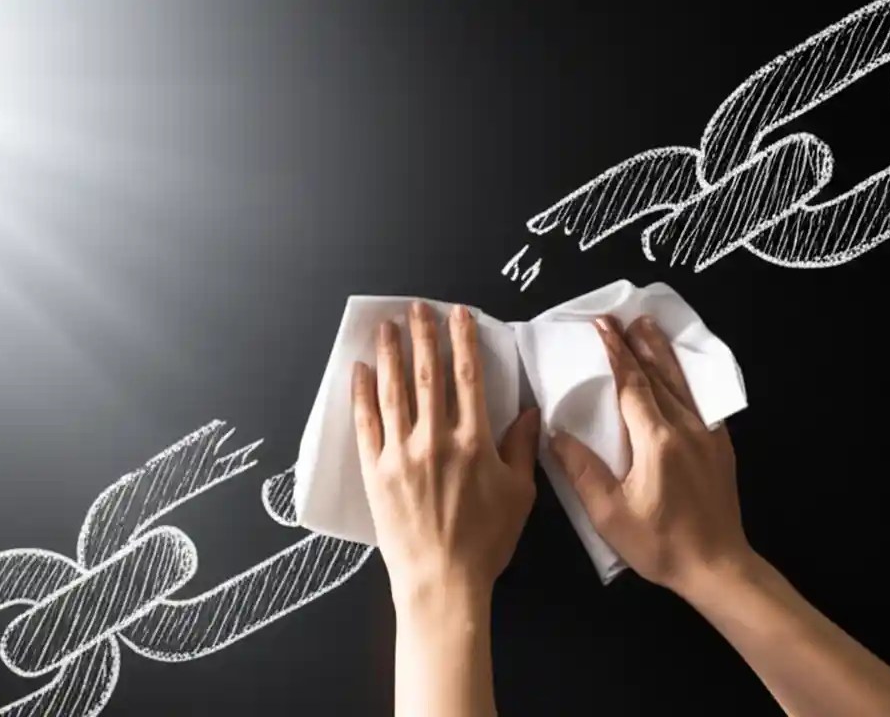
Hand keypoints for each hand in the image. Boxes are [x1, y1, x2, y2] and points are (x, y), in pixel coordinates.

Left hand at [352, 301, 540, 604]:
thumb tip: (529, 411)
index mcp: (474, 441)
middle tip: (417, 307)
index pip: (468, 377)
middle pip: (428, 375)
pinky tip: (360, 372)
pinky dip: (362, 395)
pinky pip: (366, 424)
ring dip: (390, 355)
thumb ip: (521, 448)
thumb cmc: (486, 542)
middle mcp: (435, 440)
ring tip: (386, 327)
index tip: (458, 314)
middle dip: (423, 335)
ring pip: (394, 392)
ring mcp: (400, 454)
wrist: (442, 581)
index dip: (463, 340)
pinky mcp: (375, 472)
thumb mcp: (520, 494)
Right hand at [548, 314, 748, 595]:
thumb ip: (582, 471)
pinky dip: (686, 380)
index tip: (602, 326)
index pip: (631, 385)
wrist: (718, 567)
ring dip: (663, 354)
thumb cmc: (660, 544)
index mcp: (656, 440)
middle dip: (638, 344)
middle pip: (659, 375)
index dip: (615, 353)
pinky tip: (681, 376)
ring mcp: (708, 437)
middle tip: (624, 317)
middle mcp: (686, 429)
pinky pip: (701, 402)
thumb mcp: (609, 514)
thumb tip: (557, 435)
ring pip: (682, 385)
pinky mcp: (720, 449)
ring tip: (650, 328)